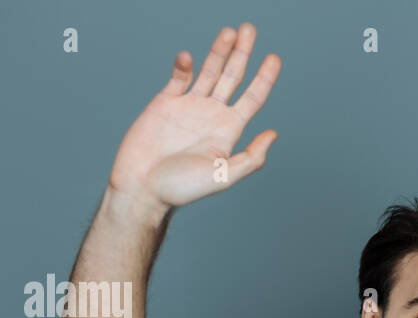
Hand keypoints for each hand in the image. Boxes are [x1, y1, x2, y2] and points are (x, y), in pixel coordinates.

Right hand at [107, 23, 280, 212]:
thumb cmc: (182, 188)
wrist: (143, 188)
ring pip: (208, 71)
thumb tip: (273, 134)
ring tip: (230, 31)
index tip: (275, 57)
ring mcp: (188, 106)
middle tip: (250, 28)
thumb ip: (251, 158)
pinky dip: (184, 65)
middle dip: (242, 53)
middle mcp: (211, 114)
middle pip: (232, 77)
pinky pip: (178, 77)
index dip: (264, 77)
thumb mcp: (224, 176)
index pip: (252, 98)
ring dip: (218, 50)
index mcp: (228, 130)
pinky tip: (189, 57)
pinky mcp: (164, 102)